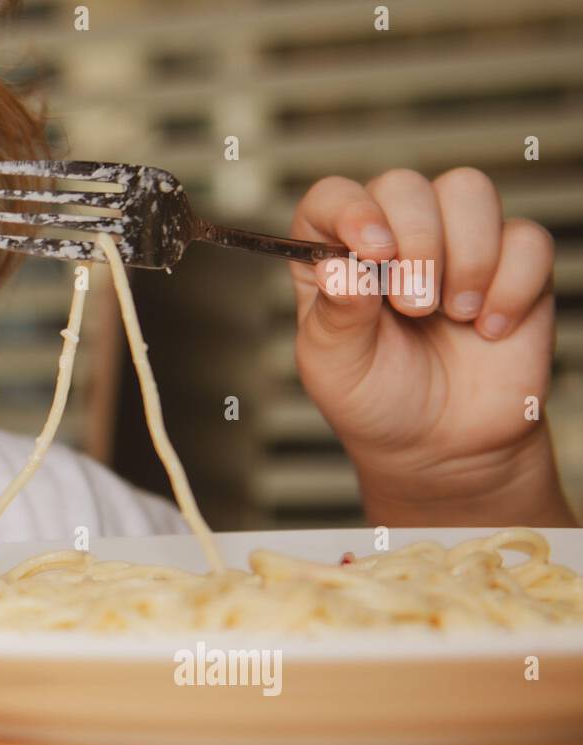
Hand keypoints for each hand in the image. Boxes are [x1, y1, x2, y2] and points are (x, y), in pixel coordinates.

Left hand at [288, 167, 575, 525]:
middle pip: (405, 185)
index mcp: (334, 254)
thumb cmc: (376, 400)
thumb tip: (338, 267)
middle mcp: (392, 236)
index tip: (374, 250)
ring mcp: (454, 244)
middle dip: (415, 243)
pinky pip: (526, 238)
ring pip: (469, 191)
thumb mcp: (335, 367)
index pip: (332, 197)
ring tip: (451, 314)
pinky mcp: (511, 264)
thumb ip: (334, 315)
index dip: (352, 209)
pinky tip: (489, 329)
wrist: (443, 444)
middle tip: (414, 307)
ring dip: (465, 254)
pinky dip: (511, 285)